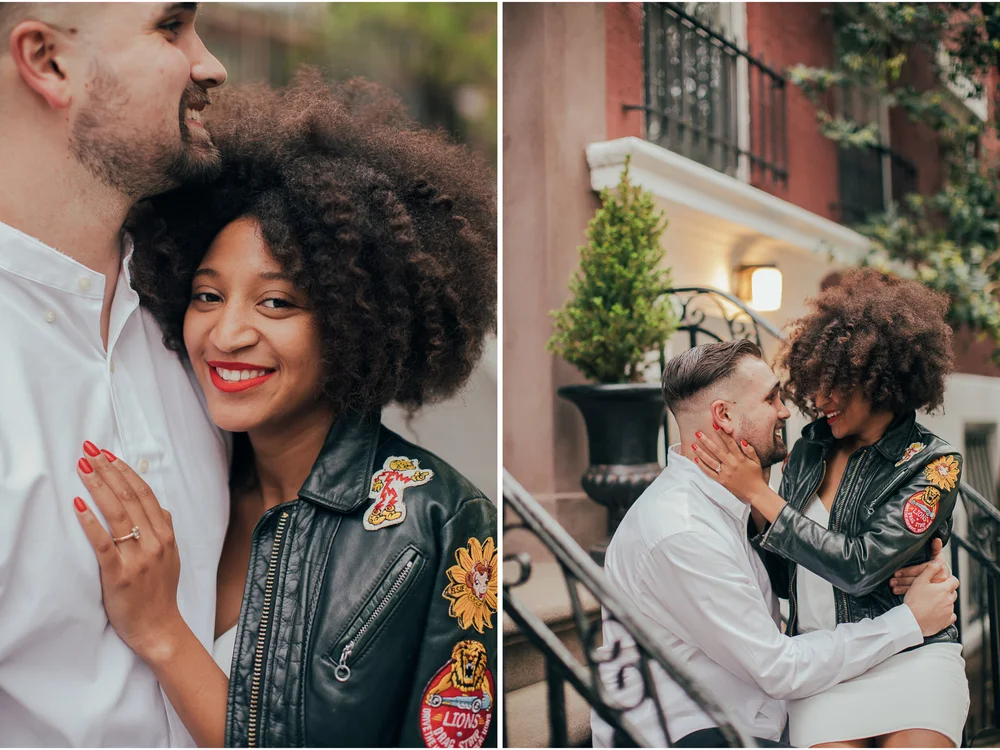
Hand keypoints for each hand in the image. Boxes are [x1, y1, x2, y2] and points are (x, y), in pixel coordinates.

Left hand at [73, 442, 183, 659]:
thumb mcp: (172, 557)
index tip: (108, 454)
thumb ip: (165, 530)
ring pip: (118, 514)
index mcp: (166, 535)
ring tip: (83, 467)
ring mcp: (138, 557)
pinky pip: (103, 543)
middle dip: (108, 471)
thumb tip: (161, 508)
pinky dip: (90, 522)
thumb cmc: (161, 593)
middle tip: (89, 451)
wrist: (160, 628)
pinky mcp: (119, 574)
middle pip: (130, 498)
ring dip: (99, 486)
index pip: (145, 494)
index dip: (125, 471)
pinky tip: (79, 505)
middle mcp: (155, 541)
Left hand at [692, 425, 767, 503]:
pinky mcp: (721, 480)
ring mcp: (725, 473)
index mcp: (740, 458)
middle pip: (716, 450)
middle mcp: (731, 464)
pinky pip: (709, 473)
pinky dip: (702, 466)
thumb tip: (743, 440)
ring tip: (693, 445)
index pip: (730, 443)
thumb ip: (750, 450)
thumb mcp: (756, 461)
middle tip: (698, 433)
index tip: (715, 425)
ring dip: (701, 453)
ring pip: (710, 461)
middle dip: (706, 441)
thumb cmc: (756, 476)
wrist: (755, 492)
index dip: (722, 434)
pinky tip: (696, 460)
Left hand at [889, 538, 949, 594]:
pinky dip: (906, 592)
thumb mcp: (937, 555)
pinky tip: (897, 591)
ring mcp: (937, 586)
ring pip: (917, 586)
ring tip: (893, 585)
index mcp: (940, 566)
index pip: (922, 569)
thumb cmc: (937, 564)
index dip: (909, 571)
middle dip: (903, 579)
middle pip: (919, 579)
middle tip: (892, 580)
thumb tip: (937, 539)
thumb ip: (936, 548)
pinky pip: (918, 593)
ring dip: (903, 586)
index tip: (897, 572)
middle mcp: (941, 577)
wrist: (945, 579)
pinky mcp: (932, 592)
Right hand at [903, 560, 959, 636]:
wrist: (912, 620)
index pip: (954, 581)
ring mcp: (949, 611)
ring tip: (932, 602)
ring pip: (950, 604)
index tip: (943, 581)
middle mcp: (949, 600)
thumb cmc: (914, 601)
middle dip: (946, 591)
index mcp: (944, 589)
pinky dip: (945, 614)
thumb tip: (938, 562)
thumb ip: (930, 570)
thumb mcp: (919, 581)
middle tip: (934, 592)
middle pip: (953, 592)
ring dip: (944, 602)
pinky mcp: (946, 621)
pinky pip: (950, 616)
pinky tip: (936, 612)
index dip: (949, 579)